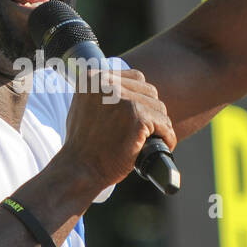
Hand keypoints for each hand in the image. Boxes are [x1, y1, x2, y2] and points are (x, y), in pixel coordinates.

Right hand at [58, 68, 175, 191]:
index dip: (141, 97)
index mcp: (94, 78)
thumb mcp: (82, 107)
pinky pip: (164, 125)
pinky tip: (161, 146)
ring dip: (159, 125)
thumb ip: (100, 93)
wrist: (79, 169)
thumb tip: (126, 89)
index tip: (139, 115)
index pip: (135, 77)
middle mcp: (108, 84)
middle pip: (149, 91)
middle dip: (151, 111)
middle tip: (147, 130)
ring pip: (159, 108)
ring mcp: (124, 101)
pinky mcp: (137, 118)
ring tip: (152, 140)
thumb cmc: (81, 145)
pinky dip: (167, 137)